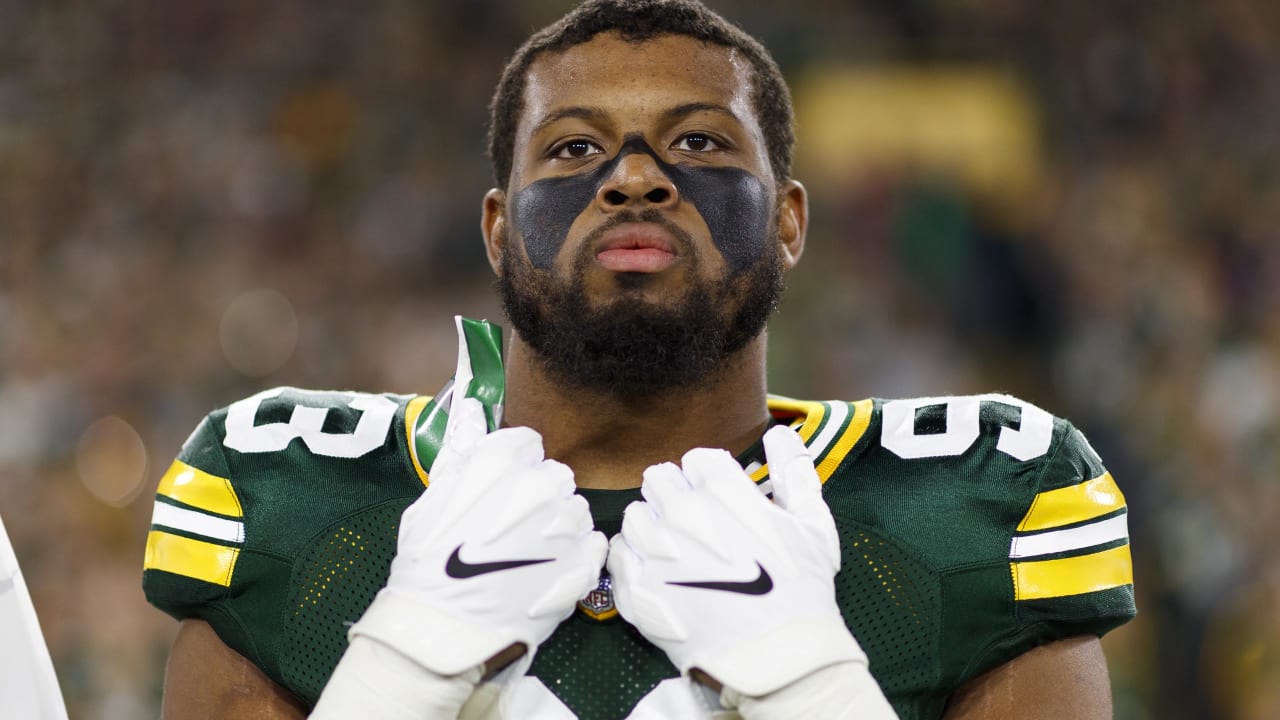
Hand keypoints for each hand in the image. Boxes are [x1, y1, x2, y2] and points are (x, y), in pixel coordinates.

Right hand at [350, 397, 607, 675]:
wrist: (443, 627)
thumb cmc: (428, 564)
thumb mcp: (431, 500)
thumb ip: (460, 457)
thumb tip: (470, 412)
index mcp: (501, 464)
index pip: (527, 444)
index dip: (514, 467)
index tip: (503, 489)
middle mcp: (539, 485)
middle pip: (554, 475)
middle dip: (537, 495)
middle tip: (513, 527)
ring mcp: (565, 524)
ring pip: (574, 509)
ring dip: (558, 525)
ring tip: (529, 555)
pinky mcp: (583, 560)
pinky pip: (592, 542)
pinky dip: (576, 553)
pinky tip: (548, 569)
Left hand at [607, 425, 865, 696]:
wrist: (779, 657)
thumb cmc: (800, 589)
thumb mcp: (813, 524)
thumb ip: (795, 471)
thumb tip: (781, 433)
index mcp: (720, 492)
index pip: (696, 460)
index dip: (710, 477)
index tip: (721, 497)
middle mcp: (680, 515)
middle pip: (658, 479)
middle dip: (677, 493)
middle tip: (696, 520)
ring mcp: (655, 553)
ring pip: (635, 515)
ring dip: (653, 523)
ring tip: (677, 546)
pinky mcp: (638, 590)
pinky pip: (620, 555)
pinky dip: (635, 558)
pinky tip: (658, 569)